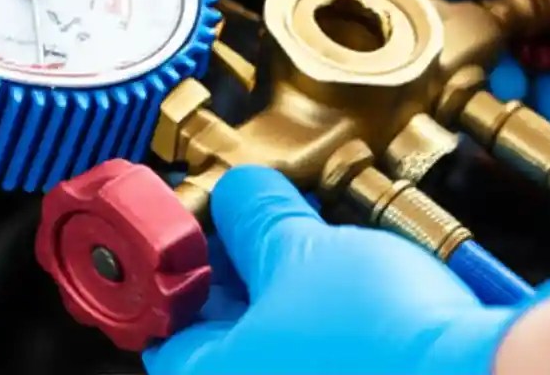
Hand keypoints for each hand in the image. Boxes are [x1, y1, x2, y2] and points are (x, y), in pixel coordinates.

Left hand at [145, 167, 549, 374]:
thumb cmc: (381, 338)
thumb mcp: (304, 249)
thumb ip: (260, 217)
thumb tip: (240, 191)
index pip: (168, 328)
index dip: (180, 268)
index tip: (195, 230)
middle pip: (227, 335)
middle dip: (242, 273)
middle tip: (256, 223)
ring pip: (283, 346)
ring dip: (289, 292)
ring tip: (310, 242)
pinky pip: (329, 358)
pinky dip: (330, 320)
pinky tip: (354, 282)